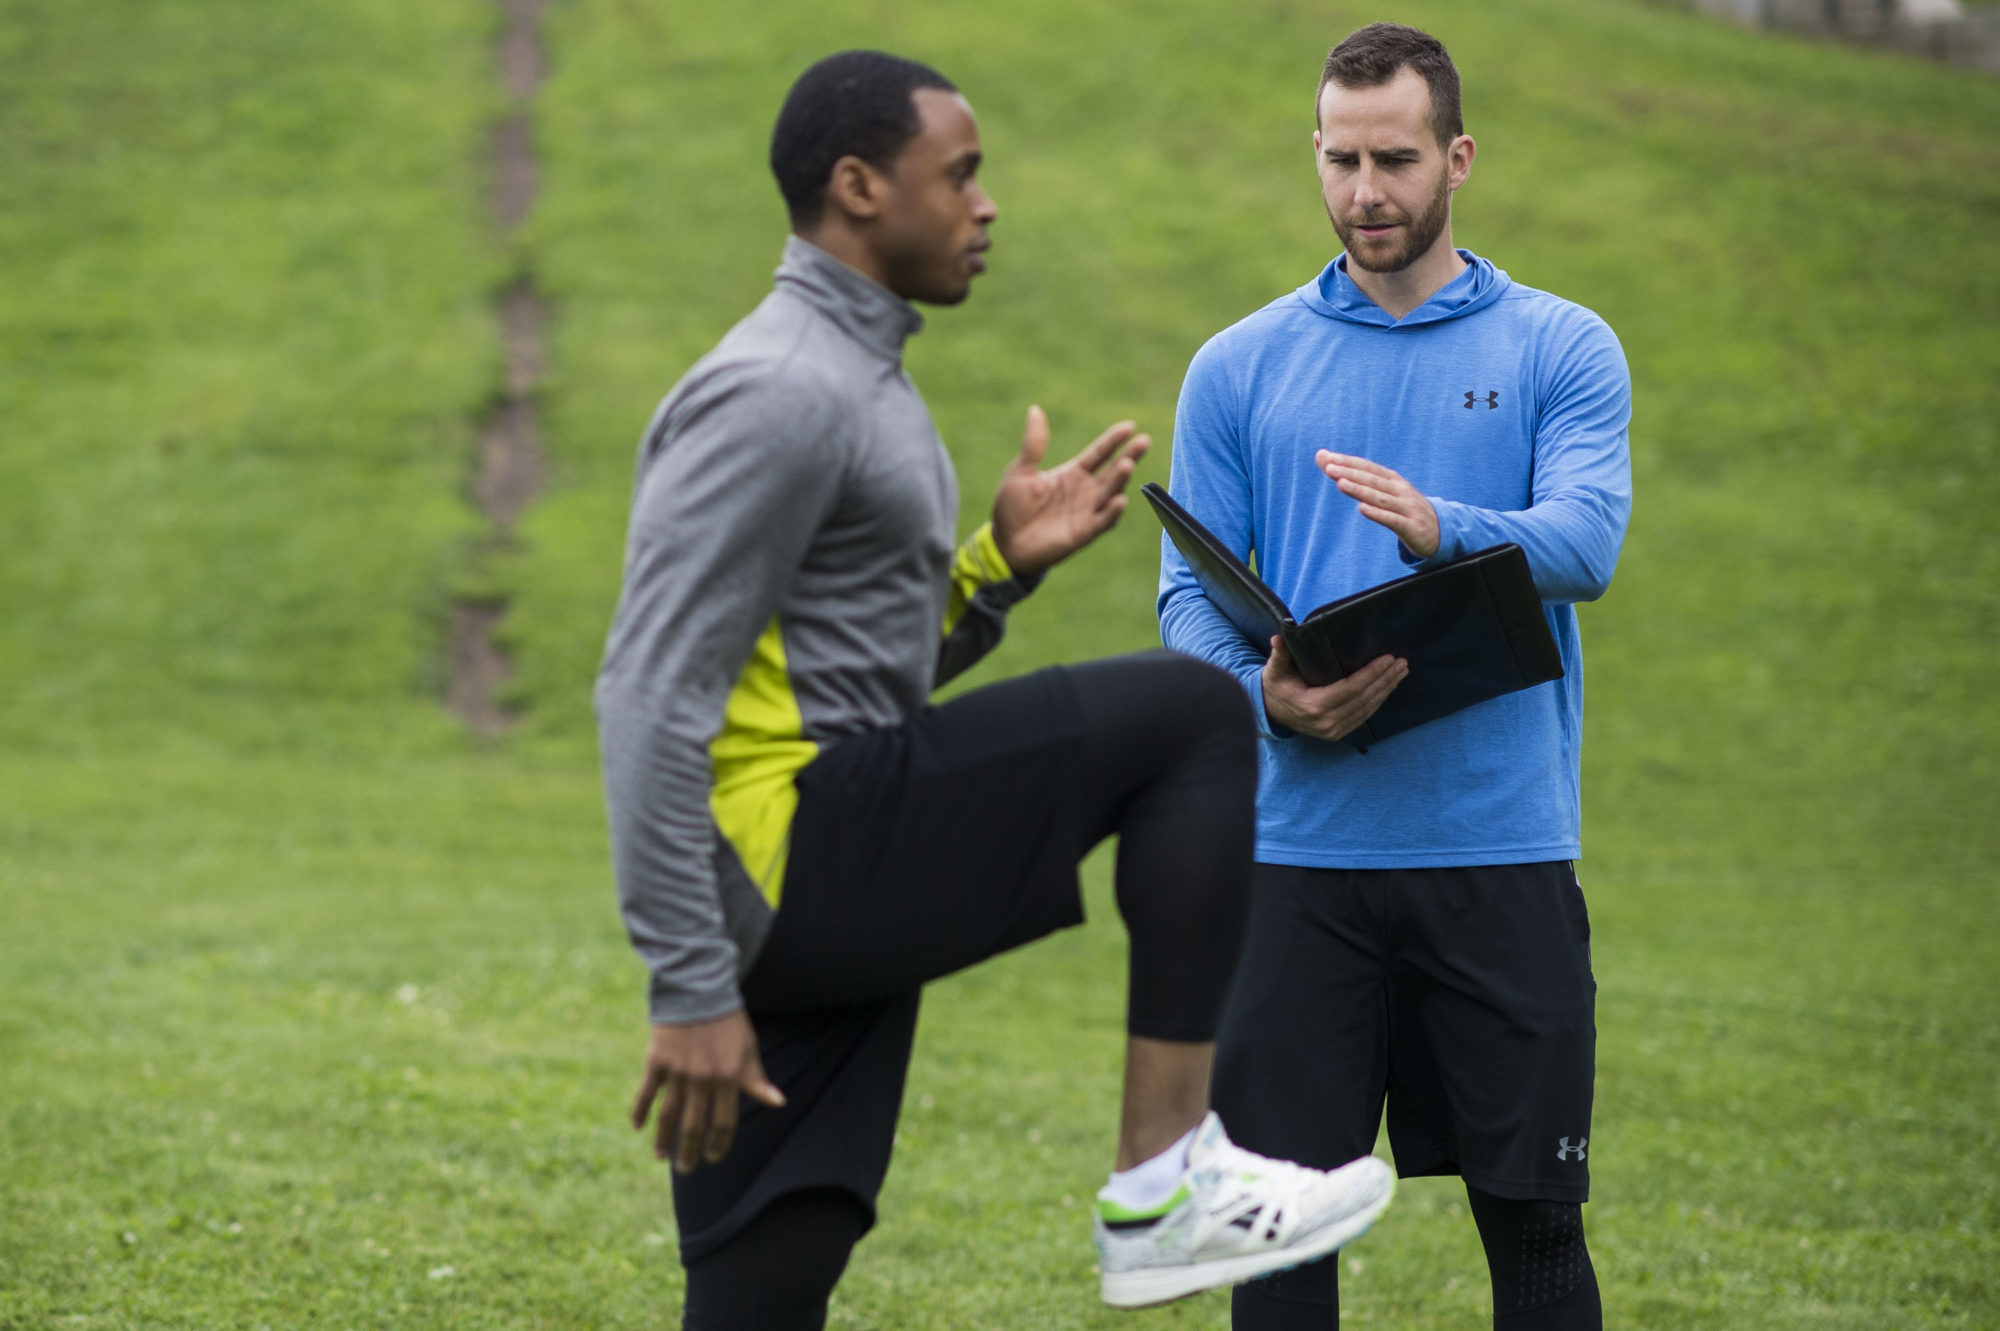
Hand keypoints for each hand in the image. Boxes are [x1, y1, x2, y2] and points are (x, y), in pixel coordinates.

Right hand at [630, 1009, 784, 1173]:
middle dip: (690, 1151)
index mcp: (729, 1077)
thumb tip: (778, 1102)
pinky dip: (640, 1110)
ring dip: (664, 1140)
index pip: (724, 1122)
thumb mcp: (749, 1048)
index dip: (719, 1144)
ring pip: (669, 1116)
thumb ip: (757, 1079)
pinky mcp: (657, 1060)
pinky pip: (647, 1092)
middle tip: (686, 1169)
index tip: (714, 1158)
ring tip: (662, 1158)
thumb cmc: (728, 1021)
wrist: (699, 988)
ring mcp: (678, 1071)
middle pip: (694, 1126)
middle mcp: (704, 1079)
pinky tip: (637, 1127)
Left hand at [990, 406, 1150, 577]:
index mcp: (1073, 473)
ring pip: (1111, 493)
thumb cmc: (1012, 508)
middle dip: (1129, 455)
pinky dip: (1112, 512)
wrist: (1005, 544)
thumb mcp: (1021, 471)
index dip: (1113, 440)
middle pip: (1113, 470)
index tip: (1129, 426)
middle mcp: (1085, 491)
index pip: (1099, 453)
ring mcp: (1087, 511)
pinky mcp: (1084, 532)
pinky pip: (1103, 521)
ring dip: (1120, 480)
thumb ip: (1034, 444)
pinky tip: (1119, 500)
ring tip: (1126, 464)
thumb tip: (1035, 409)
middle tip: (1144, 441)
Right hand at [1261, 636, 1406, 741]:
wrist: (1269, 712)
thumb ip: (1279, 654)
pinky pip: (1363, 716)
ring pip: (1367, 709)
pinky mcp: (1338, 733)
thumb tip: (1278, 638)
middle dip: (1385, 679)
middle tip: (1401, 663)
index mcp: (1313, 706)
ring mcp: (1333, 731)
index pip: (1350, 689)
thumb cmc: (1275, 686)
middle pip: (1364, 699)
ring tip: (1401, 672)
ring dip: (1386, 689)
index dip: (1371, 674)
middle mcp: (1326, 722)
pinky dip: (1378, 701)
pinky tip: (1388, 687)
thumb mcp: (1274, 670)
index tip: (1387, 659)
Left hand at [1316, 451, 1438, 557]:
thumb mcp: (1383, 493)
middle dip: (1350, 473)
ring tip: (1340, 483)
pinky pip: (1392, 520)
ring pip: (1380, 498)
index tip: (1327, 458)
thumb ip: (1356, 480)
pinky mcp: (1411, 527)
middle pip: (1372, 480)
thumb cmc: (1403, 509)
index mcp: (1393, 481)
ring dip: (1360, 490)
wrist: (1439, 532)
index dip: (1348, 462)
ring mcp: (1407, 508)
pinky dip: (1377, 514)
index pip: (1368, 468)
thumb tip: (1324, 459)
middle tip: (1328, 467)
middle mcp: (1400, 491)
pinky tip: (1362, 509)